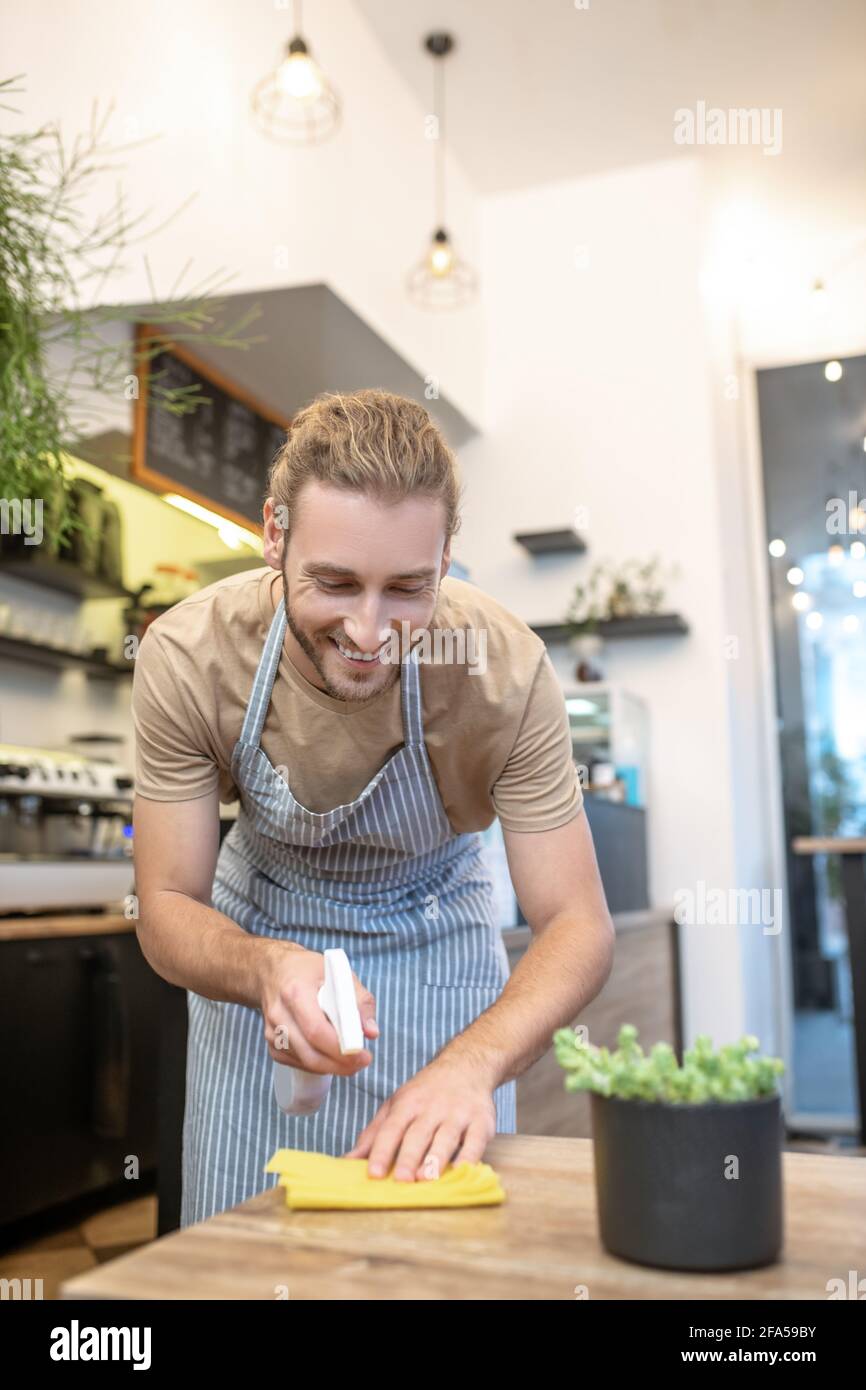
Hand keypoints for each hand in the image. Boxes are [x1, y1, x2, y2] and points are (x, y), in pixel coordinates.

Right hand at [259, 941, 378, 1076]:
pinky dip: (316, 1064)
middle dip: (339, 1063)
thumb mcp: (339, 973)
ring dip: (330, 1066)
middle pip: (309, 1052)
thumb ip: (360, 1001)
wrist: (273, 970)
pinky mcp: (271, 1042)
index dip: (340, 1048)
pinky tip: (328, 1055)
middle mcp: (279, 1013)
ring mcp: (272, 1030)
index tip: (362, 1054)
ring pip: (303, 1061)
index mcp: (295, 992)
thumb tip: (371, 1032)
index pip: (316, 1030)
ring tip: (350, 1059)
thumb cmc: (307, 970)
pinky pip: (296, 1062)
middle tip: (360, 1062)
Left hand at [343, 1056, 496, 1179]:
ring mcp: (458, 1114)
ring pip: (446, 1138)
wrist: (466, 1066)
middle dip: (409, 1157)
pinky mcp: (482, 1122)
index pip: (392, 1128)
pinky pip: (476, 1141)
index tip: (374, 1174)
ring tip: (426, 1178)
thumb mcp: (396, 1105)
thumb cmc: (425, 1093)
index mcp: (408, 1104)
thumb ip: (374, 1134)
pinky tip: (461, 1171)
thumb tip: (347, 1161)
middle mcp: (432, 1107)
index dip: (382, 1151)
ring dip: (436, 1158)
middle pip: (418, 1134)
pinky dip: (469, 1156)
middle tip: (401, 1180)